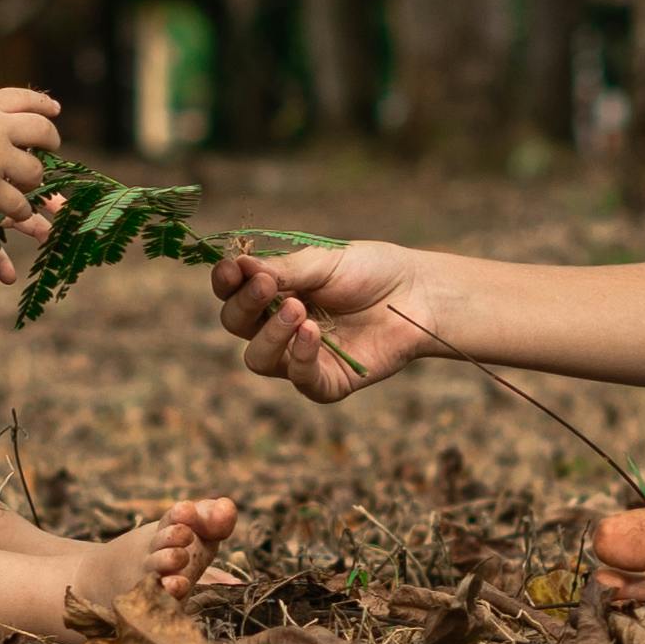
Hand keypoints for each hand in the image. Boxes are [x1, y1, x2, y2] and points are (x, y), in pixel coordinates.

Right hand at [0, 87, 58, 219]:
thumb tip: (9, 123)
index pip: (22, 98)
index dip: (43, 103)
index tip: (55, 110)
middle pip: (41, 130)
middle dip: (51, 140)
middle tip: (50, 149)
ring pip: (34, 171)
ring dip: (33, 180)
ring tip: (24, 184)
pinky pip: (18, 203)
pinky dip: (21, 210)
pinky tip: (18, 211)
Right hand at [210, 240, 431, 402]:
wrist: (419, 293)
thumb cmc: (371, 271)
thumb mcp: (324, 261)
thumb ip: (284, 270)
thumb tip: (238, 266)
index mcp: (274, 293)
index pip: (233, 293)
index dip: (226, 283)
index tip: (231, 271)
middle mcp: (279, 327)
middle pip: (236, 325)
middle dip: (245, 305)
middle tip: (267, 286)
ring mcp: (301, 356)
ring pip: (258, 358)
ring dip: (271, 333)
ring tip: (296, 309)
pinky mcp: (328, 382)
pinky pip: (300, 379)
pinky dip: (300, 357)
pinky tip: (311, 333)